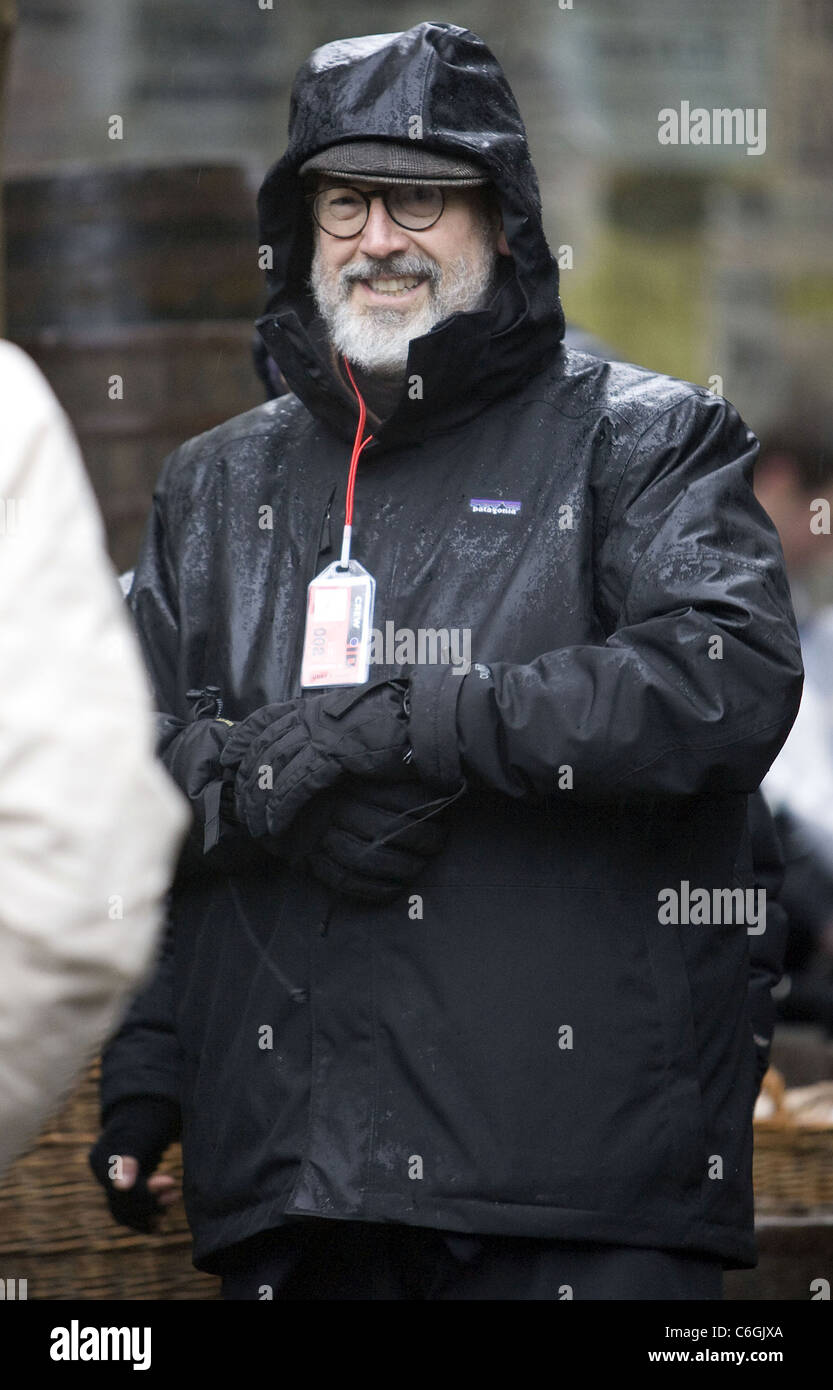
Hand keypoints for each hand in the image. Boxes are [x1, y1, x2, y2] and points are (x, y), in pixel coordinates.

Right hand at [88, 1096, 180, 1232]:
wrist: (146, 1109)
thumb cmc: (148, 1115)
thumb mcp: (143, 1129)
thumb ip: (131, 1155)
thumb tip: (121, 1186)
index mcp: (103, 1155)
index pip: (121, 1185)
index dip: (146, 1189)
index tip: (171, 1181)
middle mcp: (101, 1172)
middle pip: (121, 1202)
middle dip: (150, 1201)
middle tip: (175, 1193)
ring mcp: (109, 1182)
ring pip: (122, 1212)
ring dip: (147, 1213)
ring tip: (172, 1201)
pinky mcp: (120, 1190)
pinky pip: (126, 1213)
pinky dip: (142, 1219)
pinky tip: (160, 1221)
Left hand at [220, 679, 415, 839]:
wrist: (421, 721)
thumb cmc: (393, 724)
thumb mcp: (352, 720)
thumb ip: (328, 728)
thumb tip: (314, 743)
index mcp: (314, 706)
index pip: (264, 718)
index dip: (242, 738)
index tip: (228, 758)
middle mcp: (311, 716)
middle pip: (262, 747)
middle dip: (246, 778)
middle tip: (238, 805)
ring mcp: (321, 733)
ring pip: (273, 767)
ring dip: (259, 798)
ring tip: (253, 824)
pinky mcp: (334, 754)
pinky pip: (297, 784)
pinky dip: (282, 805)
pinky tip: (275, 824)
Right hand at [281, 775, 452, 902]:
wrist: (280, 793)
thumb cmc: (338, 779)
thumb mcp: (362, 764)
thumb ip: (393, 766)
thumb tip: (436, 774)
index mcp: (350, 780)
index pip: (396, 795)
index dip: (425, 806)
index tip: (442, 811)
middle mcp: (334, 807)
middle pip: (385, 828)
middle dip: (420, 839)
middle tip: (438, 840)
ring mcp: (321, 836)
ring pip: (366, 859)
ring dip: (401, 867)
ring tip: (420, 865)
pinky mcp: (313, 861)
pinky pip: (346, 881)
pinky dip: (375, 890)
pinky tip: (396, 887)